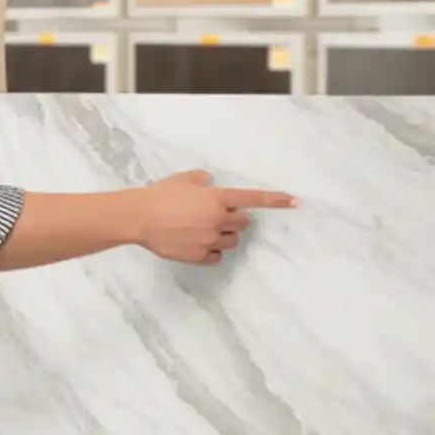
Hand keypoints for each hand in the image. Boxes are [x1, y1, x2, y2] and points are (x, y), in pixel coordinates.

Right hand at [135, 170, 296, 263]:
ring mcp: (210, 240)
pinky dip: (210, 250)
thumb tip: (209, 184)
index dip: (276, 200)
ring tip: (199, 229)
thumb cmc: (160, 194)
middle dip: (232, 219)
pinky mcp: (200, 256)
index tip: (295, 201)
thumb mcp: (183, 179)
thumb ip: (201, 180)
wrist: (139, 217)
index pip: (253, 199)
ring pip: (231, 241)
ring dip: (222, 235)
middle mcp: (218, 219)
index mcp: (217, 198)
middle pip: (242, 223)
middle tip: (212, 214)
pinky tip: (193, 242)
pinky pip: (216, 256)